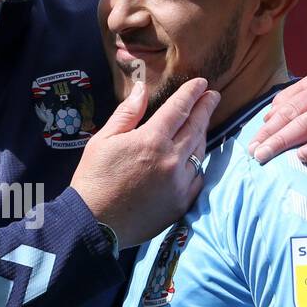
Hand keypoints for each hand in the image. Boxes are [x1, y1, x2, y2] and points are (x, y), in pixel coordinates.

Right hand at [71, 78, 219, 247]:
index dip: (192, 93)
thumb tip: (141, 88)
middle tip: (212, 96)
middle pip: (196, 127)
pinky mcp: (181, 203)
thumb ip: (127, 113)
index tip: (201, 83)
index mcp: (151, 140)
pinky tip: (195, 158)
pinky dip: (197, 165)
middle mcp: (172, 159)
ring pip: (200, 152)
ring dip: (203, 134)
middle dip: (205, 108)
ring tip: (202, 124)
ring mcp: (180, 183)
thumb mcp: (103, 140)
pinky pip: (197, 178)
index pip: (179, 109)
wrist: (94, 223)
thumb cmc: (93, 179)